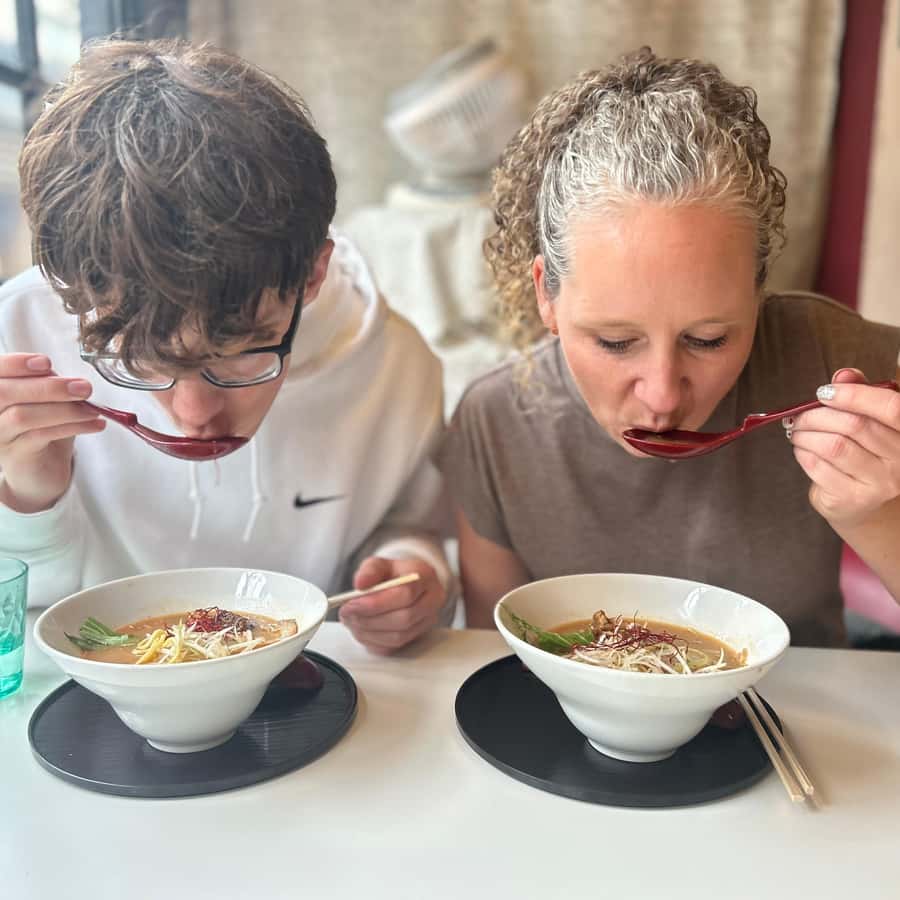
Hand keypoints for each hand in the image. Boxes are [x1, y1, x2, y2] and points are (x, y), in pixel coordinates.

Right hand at [0, 353, 104, 512]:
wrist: (39, 471)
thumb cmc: (42, 429)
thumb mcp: (46, 401)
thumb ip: (47, 384)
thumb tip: (61, 374)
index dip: (16, 364)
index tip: (46, 363)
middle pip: (4, 392)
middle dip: (47, 387)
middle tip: (83, 388)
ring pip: (23, 416)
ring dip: (64, 410)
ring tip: (93, 409)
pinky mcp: (15, 455)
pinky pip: (40, 436)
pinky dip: (72, 427)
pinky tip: (94, 424)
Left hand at [339, 555, 446, 653]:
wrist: (403, 585)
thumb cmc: (392, 574)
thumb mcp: (379, 564)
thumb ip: (370, 570)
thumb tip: (360, 583)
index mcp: (426, 576)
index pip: (405, 594)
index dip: (376, 603)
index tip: (352, 604)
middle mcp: (433, 600)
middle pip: (404, 618)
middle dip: (370, 619)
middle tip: (346, 614)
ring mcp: (428, 621)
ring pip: (399, 636)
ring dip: (369, 632)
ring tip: (350, 621)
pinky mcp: (418, 636)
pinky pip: (394, 646)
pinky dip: (373, 641)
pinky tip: (360, 630)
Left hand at [788, 368, 899, 528]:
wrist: (860, 500)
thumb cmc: (866, 452)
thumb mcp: (870, 419)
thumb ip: (861, 393)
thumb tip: (843, 375)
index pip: (891, 408)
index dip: (856, 395)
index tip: (825, 392)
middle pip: (855, 425)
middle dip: (819, 415)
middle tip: (800, 415)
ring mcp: (880, 484)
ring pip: (834, 446)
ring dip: (806, 434)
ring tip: (796, 431)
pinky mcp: (852, 498)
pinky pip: (819, 467)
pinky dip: (802, 453)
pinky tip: (802, 449)